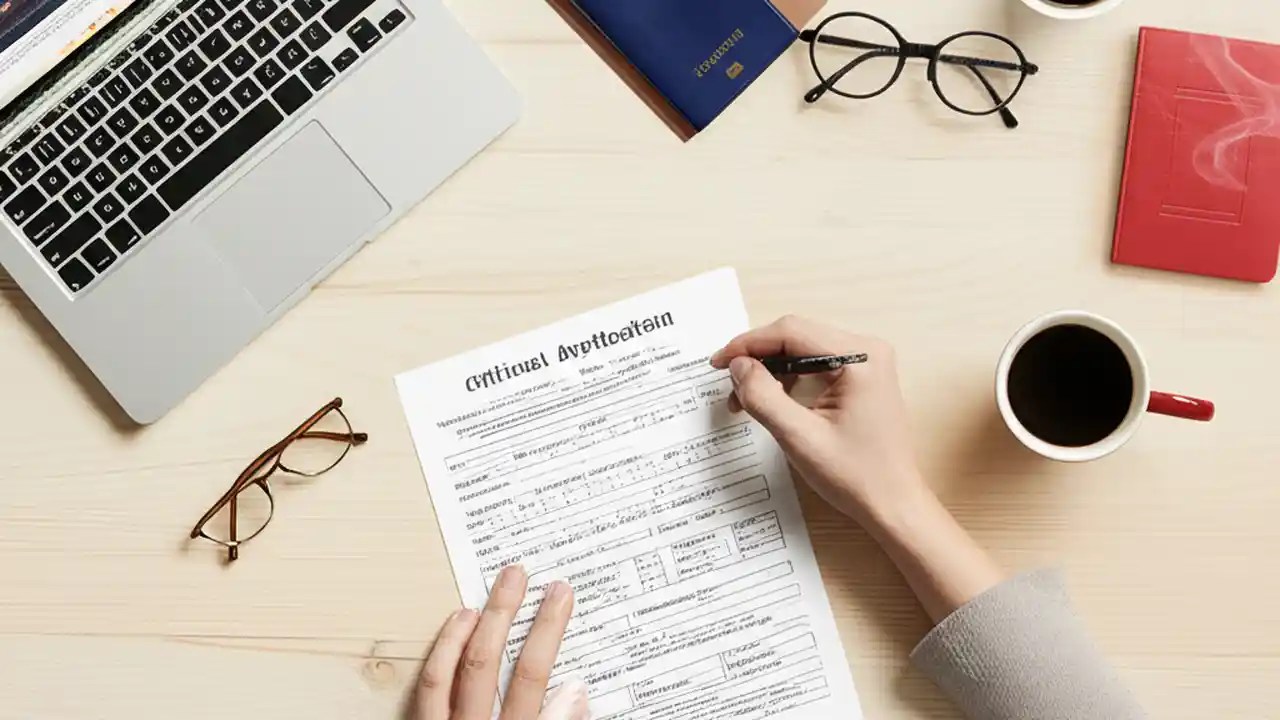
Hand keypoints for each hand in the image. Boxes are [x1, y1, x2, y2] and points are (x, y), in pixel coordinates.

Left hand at [416, 566, 587, 719]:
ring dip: (473, 625)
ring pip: (457, 668)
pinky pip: (430, 686)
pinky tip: (456, 624)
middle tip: (519, 576)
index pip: (533, 678)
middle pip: (488, 662)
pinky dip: (443, 652)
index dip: (548, 632)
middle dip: (505, 614)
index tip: (561, 597)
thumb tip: (576, 691)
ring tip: (492, 592)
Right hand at [710, 316, 927, 531]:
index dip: (749, 344)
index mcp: (859, 358)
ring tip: (746, 398)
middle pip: (797, 336)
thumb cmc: (855, 476)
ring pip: (803, 349)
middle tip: (729, 383)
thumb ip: (764, 396)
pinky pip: (816, 364)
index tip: (719, 362)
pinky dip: (788, 377)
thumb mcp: (799, 437)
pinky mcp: (861, 378)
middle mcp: (867, 351)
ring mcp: (867, 363)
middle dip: (758, 357)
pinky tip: (771, 399)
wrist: (892, 504)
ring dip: (771, 369)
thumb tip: (737, 365)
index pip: (792, 332)